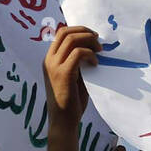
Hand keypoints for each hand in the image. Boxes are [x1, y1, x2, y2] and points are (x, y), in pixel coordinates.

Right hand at [43, 25, 99, 150]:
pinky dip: (90, 55)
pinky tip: (96, 64)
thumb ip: (78, 63)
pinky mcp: (63, 73)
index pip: (61, 33)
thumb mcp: (74, 77)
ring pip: (72, 40)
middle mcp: (49, 60)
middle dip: (85, 32)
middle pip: (65, 32)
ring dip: (89, 41)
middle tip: (98, 40)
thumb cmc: (71, 101)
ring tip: (100, 50)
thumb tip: (94, 49)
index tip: (92, 36)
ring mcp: (54, 66)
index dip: (78, 30)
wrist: (63, 121)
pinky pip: (78, 53)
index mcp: (50, 59)